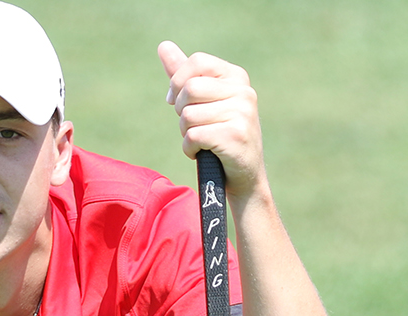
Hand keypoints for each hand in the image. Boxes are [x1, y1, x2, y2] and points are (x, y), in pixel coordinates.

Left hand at [157, 41, 265, 201]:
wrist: (244, 177)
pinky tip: (202, 153)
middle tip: (193, 125)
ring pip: (188, 115)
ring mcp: (242, 113)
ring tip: (201, 141)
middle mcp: (243, 91)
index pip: (196, 61)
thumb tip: (163, 46)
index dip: (178, 81)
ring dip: (185, 133)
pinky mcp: (235, 135)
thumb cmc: (220, 135)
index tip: (176, 101)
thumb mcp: (204, 101)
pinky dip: (189, 149)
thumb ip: (184, 74)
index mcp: (236, 76)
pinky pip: (193, 136)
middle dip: (181, 111)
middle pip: (189, 88)